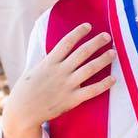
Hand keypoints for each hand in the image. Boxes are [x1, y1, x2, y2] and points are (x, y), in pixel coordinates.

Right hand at [2, 23, 115, 137]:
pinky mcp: (72, 99)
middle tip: (107, 36)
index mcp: (49, 62)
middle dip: (96, 42)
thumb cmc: (27, 89)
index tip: (88, 26)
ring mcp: (67, 85)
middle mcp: (60, 71)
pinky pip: (92, 90)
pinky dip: (104, 84)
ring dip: (103, 59)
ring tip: (113, 53)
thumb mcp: (34, 69)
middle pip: (82, 52)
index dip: (78, 32)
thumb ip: (47, 60)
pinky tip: (113, 79)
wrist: (23, 111)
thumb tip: (56, 50)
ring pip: (89, 68)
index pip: (66, 42)